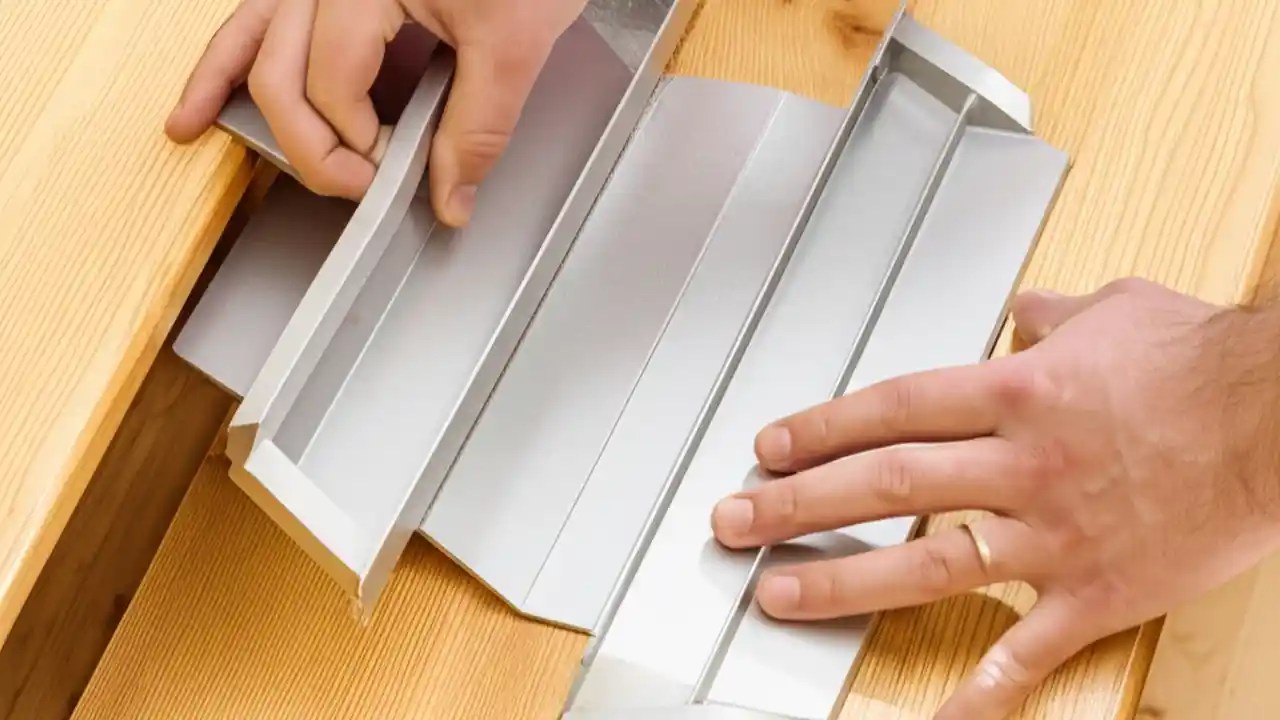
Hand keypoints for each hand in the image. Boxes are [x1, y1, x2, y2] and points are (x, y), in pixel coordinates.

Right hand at [165, 0, 584, 225]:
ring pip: (253, 31)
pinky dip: (237, 53)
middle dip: (306, 139)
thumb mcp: (516, 41)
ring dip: (224, 84)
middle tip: (349, 182)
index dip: (354, 141)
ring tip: (192, 126)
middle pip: (282, 66)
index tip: (388, 173)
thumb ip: (479, 126)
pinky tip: (210, 89)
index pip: (332, 79)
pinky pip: (265, 13)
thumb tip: (450, 194)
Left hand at [711, 278, 1279, 718]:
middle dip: (796, 504)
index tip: (770, 448)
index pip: (890, 410)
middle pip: (886, 485)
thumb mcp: (1118, 308)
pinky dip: (981, 688)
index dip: (819, 430)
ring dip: (843, 583)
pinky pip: (1027, 650)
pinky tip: (936, 716)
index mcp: (1019, 392)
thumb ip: (1053, 315)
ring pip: (928, 565)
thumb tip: (1023, 312)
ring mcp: (1056, 534)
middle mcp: (1023, 463)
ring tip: (779, 596)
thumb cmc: (1207, 362)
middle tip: (734, 522)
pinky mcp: (1099, 591)